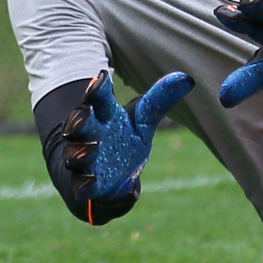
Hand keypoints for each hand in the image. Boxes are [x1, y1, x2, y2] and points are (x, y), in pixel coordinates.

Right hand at [60, 70, 194, 215]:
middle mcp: (89, 135)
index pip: (97, 98)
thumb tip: (187, 78)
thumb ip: (159, 100)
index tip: (103, 77)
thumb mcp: (142, 120)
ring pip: (75, 154)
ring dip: (81, 152)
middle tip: (86, 112)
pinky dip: (84, 183)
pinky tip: (91, 181)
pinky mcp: (86, 185)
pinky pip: (81, 185)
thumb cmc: (122, 140)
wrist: (109, 176)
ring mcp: (85, 161)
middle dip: (79, 119)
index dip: (98, 88)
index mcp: (102, 115)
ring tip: (93, 148)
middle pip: (78, 124)